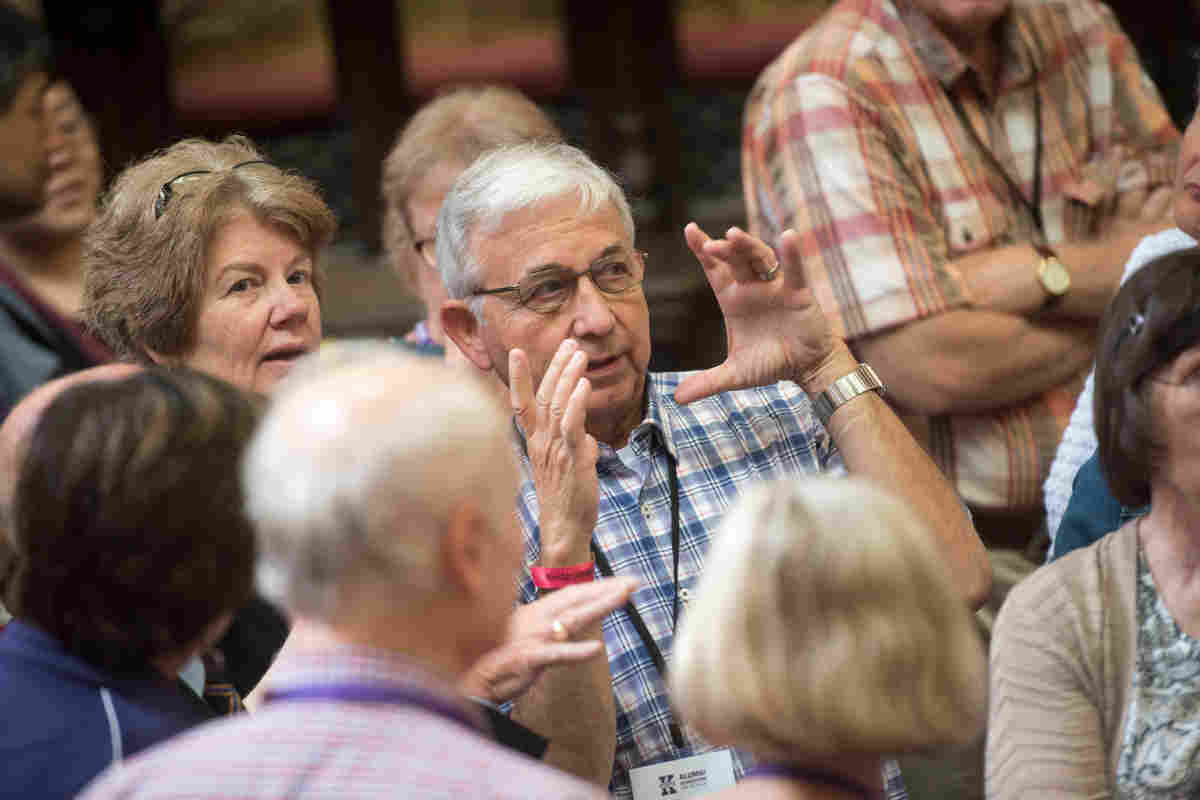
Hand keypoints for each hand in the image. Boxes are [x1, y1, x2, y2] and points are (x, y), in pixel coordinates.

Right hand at [459, 577, 636, 703]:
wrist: (470, 676)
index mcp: (538, 612)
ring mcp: (535, 638)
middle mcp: (539, 619)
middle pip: (579, 599)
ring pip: (574, 619)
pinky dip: (577, 652)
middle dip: (608, 590)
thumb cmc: (495, 656)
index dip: (599, 587)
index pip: (573, 594)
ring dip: (600, 607)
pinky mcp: (529, 659)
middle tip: (634, 582)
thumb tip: (564, 622)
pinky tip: (597, 650)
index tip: (623, 582)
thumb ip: (545, 626)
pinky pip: (556, 655)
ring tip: (624, 598)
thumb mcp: (523, 635)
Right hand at [510, 340, 598, 565]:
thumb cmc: (566, 498)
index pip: (521, 404)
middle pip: (543, 396)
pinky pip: (571, 426)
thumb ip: (574, 447)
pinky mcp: (571, 459)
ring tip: (579, 354)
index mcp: (535, 443)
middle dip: (555, 366)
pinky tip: (584, 384)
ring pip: (557, 405)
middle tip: (569, 342)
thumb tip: (587, 439)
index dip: (519, 378)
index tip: (516, 351)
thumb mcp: (566, 466)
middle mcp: (540, 443)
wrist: (564, 529)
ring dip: (568, 376)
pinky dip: (577, 403)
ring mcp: (554, 450)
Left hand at [676, 224, 837, 403]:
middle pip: (734, 260)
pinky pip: (795, 270)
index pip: (714, 269)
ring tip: (734, 235)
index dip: (703, 249)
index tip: (690, 230)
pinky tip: (787, 236)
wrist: (806, 368)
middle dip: (723, 250)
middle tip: (712, 245)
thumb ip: (708, 383)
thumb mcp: (735, 375)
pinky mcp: (798, 293)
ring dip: (748, 246)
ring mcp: (775, 286)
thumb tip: (676, 399)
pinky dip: (792, 254)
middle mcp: (752, 287)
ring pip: (759, 258)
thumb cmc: (770, 363)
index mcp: (733, 299)